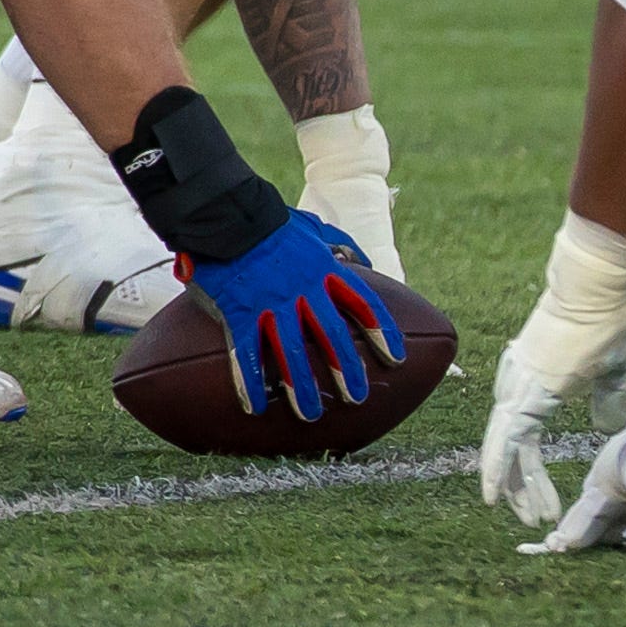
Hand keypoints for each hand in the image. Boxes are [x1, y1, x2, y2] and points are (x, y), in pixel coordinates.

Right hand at [185, 209, 399, 422]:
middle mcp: (304, 290)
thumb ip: (341, 245)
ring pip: (293, 352)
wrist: (228, 212)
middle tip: (357, 397)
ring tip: (312, 414)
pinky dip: (251, 381)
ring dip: (303, 386)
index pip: (364, 304)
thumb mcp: (313, 228)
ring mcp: (272, 303)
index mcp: (324, 269)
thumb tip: (366, 263)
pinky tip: (257, 406)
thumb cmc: (270, 220)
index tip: (397, 358)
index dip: (383, 333)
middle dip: (347, 369)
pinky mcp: (241, 311)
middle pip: (332, 335)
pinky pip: (247, 353)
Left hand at [479, 261, 625, 526]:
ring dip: (516, 488)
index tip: (541, 501)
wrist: (602, 285)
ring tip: (529, 520)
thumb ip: (609, 398)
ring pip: (506, 449)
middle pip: (510, 447)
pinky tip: (495, 497)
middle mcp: (519, 384)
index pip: (524, 437)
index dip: (530, 471)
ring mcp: (518, 386)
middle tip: (531, 519)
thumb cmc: (611, 316)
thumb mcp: (614, 368)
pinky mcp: (526, 389)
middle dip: (521, 487)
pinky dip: (499, 469)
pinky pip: (505, 439)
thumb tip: (608, 426)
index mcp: (537, 380)